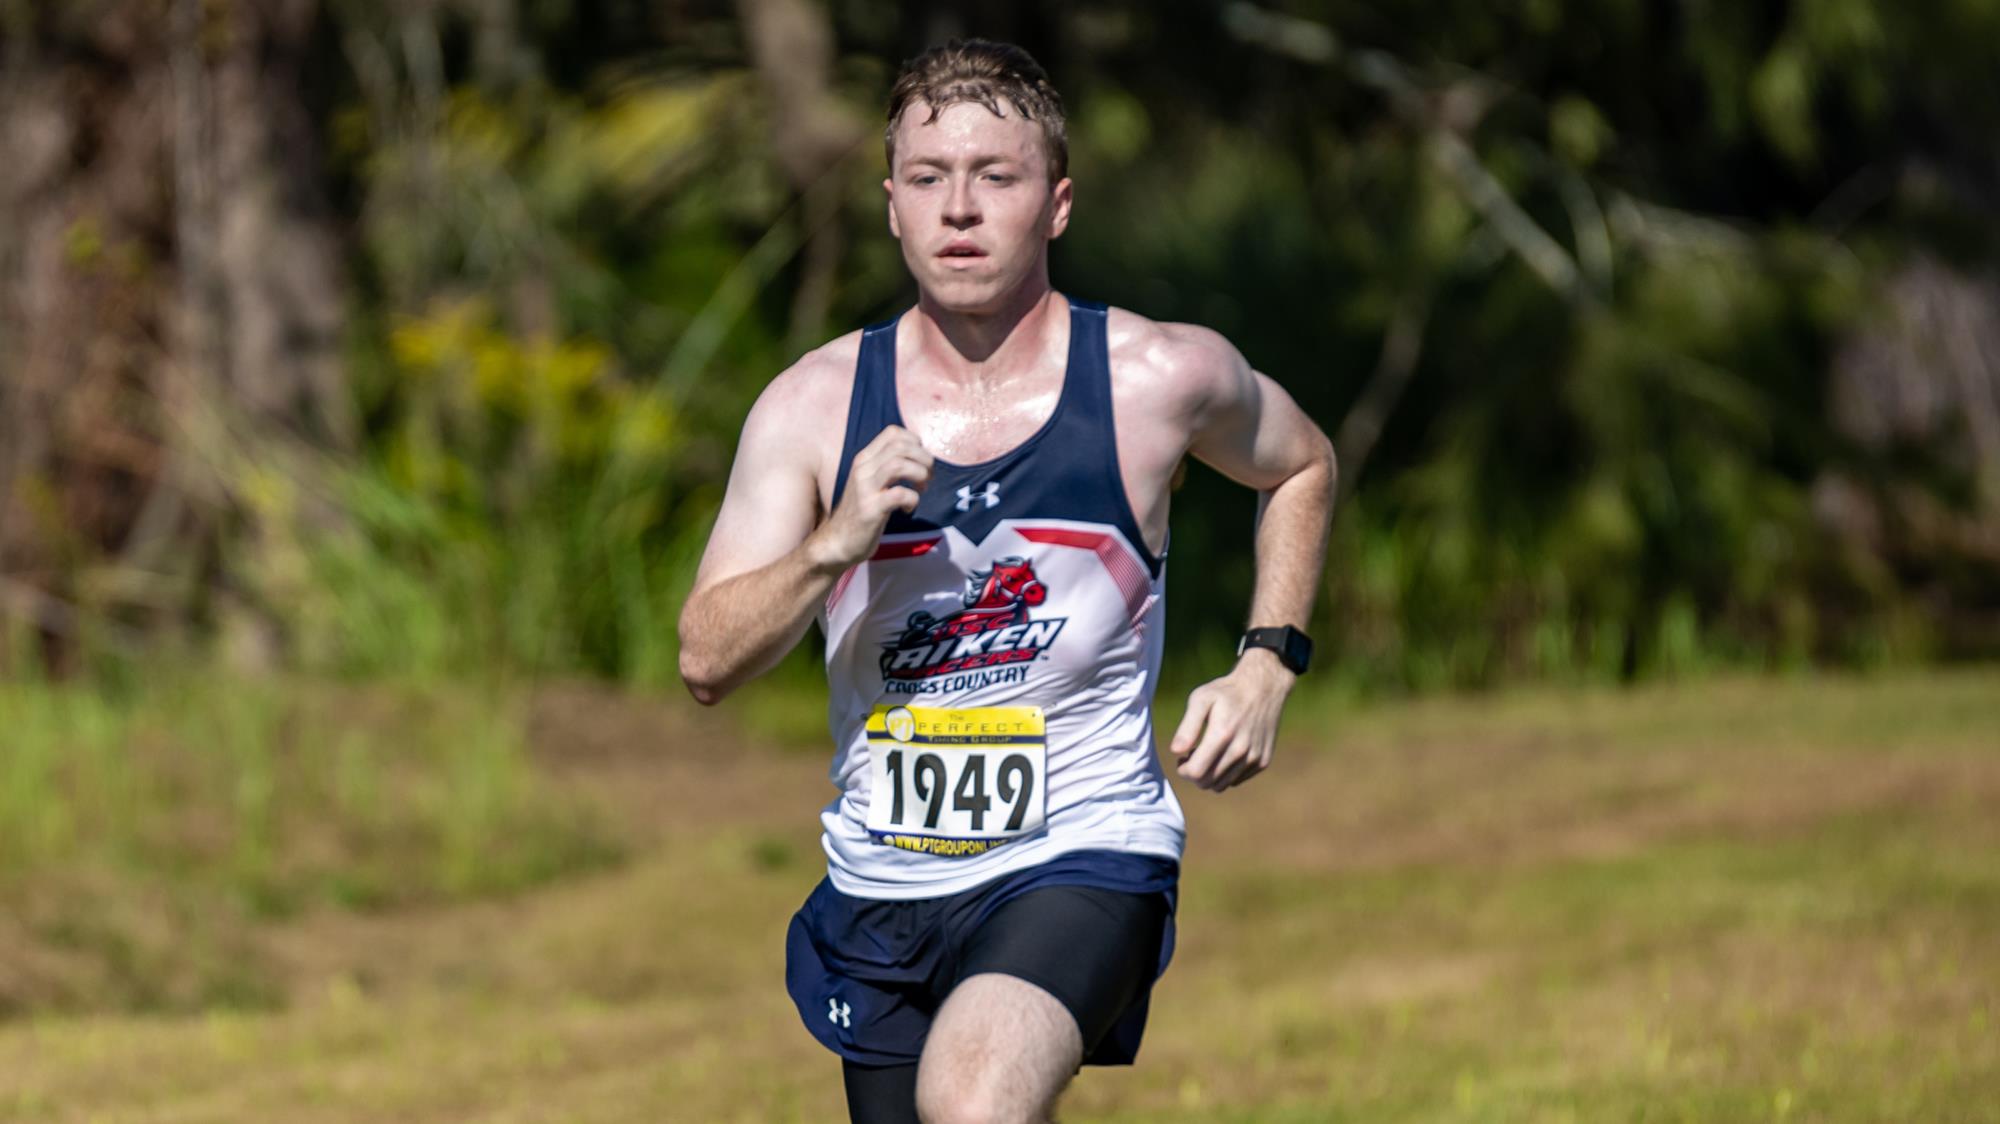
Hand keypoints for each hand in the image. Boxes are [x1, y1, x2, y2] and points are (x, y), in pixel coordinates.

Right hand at [807, 425, 932, 571]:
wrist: (837, 541)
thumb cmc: (860, 512)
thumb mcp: (870, 482)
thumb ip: (887, 467)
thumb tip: (919, 457)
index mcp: (864, 459)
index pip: (893, 433)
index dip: (914, 442)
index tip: (920, 460)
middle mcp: (862, 469)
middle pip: (900, 446)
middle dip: (923, 458)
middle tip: (928, 476)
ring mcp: (865, 488)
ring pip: (899, 465)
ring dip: (919, 474)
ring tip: (922, 488)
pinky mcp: (870, 509)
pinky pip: (899, 494)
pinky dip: (912, 499)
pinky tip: (908, 509)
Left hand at [1169, 648, 1296, 791]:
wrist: (1263, 687)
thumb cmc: (1227, 692)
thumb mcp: (1201, 699)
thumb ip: (1187, 727)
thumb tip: (1176, 751)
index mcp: (1222, 734)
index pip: (1196, 772)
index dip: (1183, 770)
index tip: (1182, 758)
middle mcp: (1240, 750)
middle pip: (1208, 782)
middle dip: (1194, 774)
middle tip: (1193, 756)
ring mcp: (1254, 758)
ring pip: (1222, 785)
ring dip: (1210, 775)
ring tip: (1208, 754)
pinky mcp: (1263, 761)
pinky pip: (1236, 780)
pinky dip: (1226, 773)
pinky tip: (1224, 754)